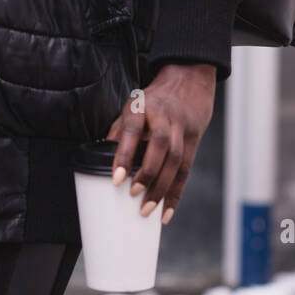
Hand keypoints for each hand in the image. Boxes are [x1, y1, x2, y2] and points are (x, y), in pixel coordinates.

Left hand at [105, 62, 216, 224]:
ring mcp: (182, 128)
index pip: (133, 130)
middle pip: (161, 145)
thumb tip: (101, 156)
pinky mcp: (193, 141)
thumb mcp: (132, 105)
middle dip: (148, 173)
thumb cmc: (152, 99)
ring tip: (148, 210)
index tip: (116, 179)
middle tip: (134, 195)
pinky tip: (166, 212)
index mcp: (143, 106)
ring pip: (176, 160)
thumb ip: (119, 130)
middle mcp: (164, 116)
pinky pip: (186, 171)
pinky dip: (176, 194)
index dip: (125, 154)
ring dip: (163, 188)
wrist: (188, 81)